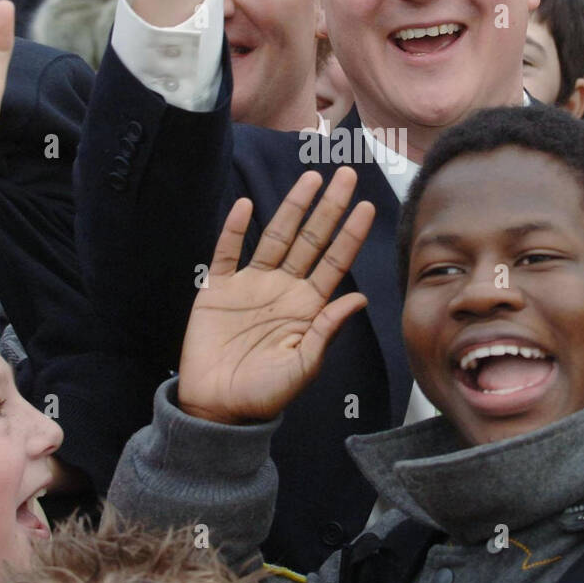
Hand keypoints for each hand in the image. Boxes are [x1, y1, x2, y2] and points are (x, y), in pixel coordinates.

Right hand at [178, 167, 374, 424]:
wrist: (217, 408)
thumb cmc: (264, 394)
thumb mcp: (302, 367)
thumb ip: (326, 331)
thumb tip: (360, 298)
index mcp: (307, 306)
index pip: (334, 261)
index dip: (349, 234)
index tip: (366, 206)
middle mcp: (283, 288)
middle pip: (310, 239)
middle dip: (328, 208)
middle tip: (346, 174)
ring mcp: (251, 284)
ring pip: (275, 237)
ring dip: (291, 208)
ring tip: (309, 179)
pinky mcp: (218, 289)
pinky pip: (226, 252)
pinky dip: (234, 229)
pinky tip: (244, 206)